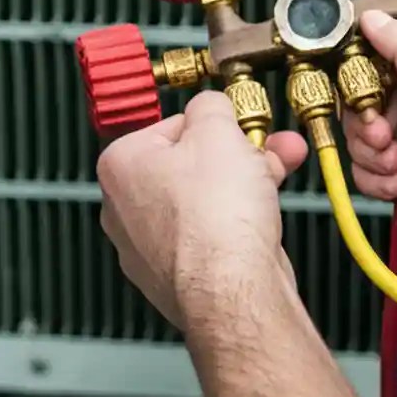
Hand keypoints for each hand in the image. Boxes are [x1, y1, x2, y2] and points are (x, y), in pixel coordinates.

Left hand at [97, 92, 307, 327]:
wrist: (233, 289)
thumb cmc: (215, 218)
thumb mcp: (218, 129)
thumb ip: (211, 106)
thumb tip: (210, 106)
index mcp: (120, 165)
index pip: (173, 125)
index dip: (216, 125)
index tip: (241, 127)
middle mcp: (123, 209)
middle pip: (190, 165)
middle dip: (237, 155)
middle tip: (266, 149)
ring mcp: (149, 248)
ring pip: (204, 201)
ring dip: (244, 185)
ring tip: (276, 177)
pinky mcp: (179, 275)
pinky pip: (211, 236)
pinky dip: (237, 224)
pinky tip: (261, 220)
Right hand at [345, 11, 396, 336]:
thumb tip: (376, 19)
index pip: (395, 48)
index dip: (370, 68)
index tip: (363, 89)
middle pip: (371, 92)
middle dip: (369, 121)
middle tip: (386, 137)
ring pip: (365, 132)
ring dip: (372, 154)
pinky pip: (368, 166)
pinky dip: (375, 180)